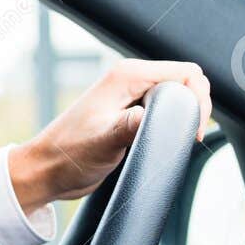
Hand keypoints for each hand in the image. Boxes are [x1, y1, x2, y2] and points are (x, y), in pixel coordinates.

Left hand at [8, 58, 212, 212]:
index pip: (185, 73)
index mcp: (125, 76)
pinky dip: (173, 122)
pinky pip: (164, 109)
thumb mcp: (103, 142)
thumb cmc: (68, 156)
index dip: (199, 99)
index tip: (193, 130)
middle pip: (185, 81)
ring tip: (178, 140)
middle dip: (195, 107)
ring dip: (184, 116)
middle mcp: (129, 80)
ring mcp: (130, 95)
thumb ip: (130, 126)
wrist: (45, 171)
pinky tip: (167, 140)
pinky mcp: (129, 112)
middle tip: (189, 138)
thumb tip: (154, 116)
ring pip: (176, 96)